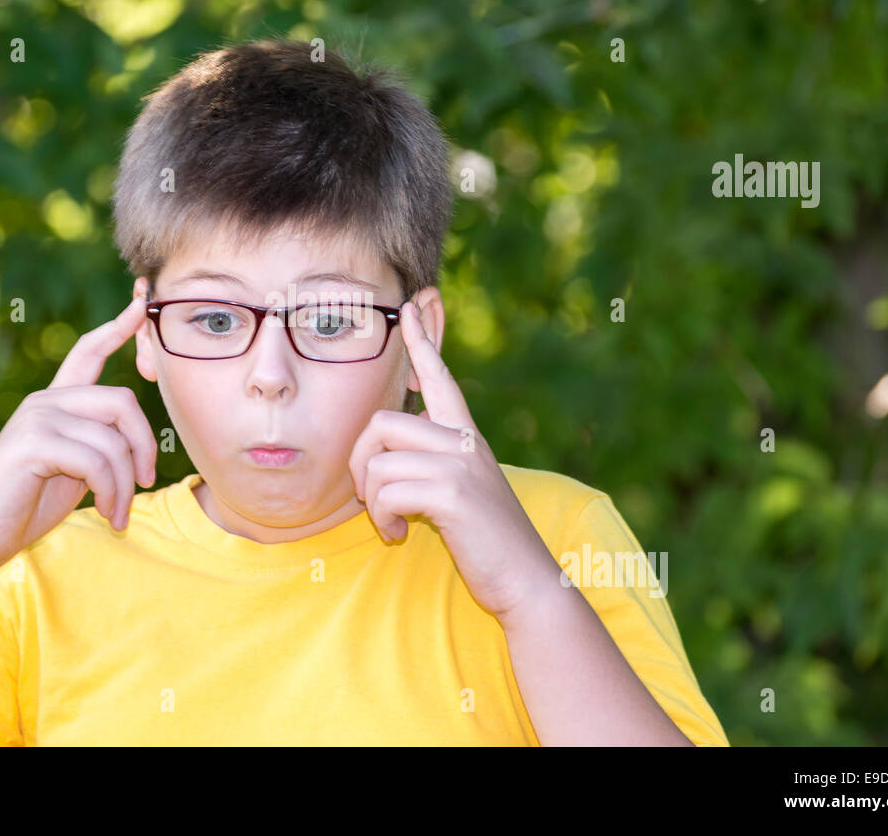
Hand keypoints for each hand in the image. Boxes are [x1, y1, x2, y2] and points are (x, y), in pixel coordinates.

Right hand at [0, 295, 158, 571]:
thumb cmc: (26, 505)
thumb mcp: (72, 468)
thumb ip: (99, 442)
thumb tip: (140, 440)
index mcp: (54, 402)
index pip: (87, 352)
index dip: (117, 328)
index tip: (140, 304)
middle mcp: (45, 402)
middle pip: (121, 401)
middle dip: (144, 445)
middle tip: (144, 483)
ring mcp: (37, 419)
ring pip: (112, 440)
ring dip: (125, 484)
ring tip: (118, 513)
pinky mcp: (32, 444)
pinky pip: (97, 461)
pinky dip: (111, 492)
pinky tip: (106, 513)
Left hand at [347, 300, 556, 620]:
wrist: (527, 581)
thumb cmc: (488, 541)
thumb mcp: (464, 490)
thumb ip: (435, 463)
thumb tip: (387, 453)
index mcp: (466, 436)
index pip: (440, 378)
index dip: (422, 341)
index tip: (412, 306)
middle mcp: (463, 441)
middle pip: (380, 423)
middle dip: (360, 464)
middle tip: (371, 498)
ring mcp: (460, 464)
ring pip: (378, 461)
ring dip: (373, 502)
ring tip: (393, 524)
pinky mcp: (453, 493)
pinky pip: (388, 491)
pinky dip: (383, 519)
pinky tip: (401, 535)